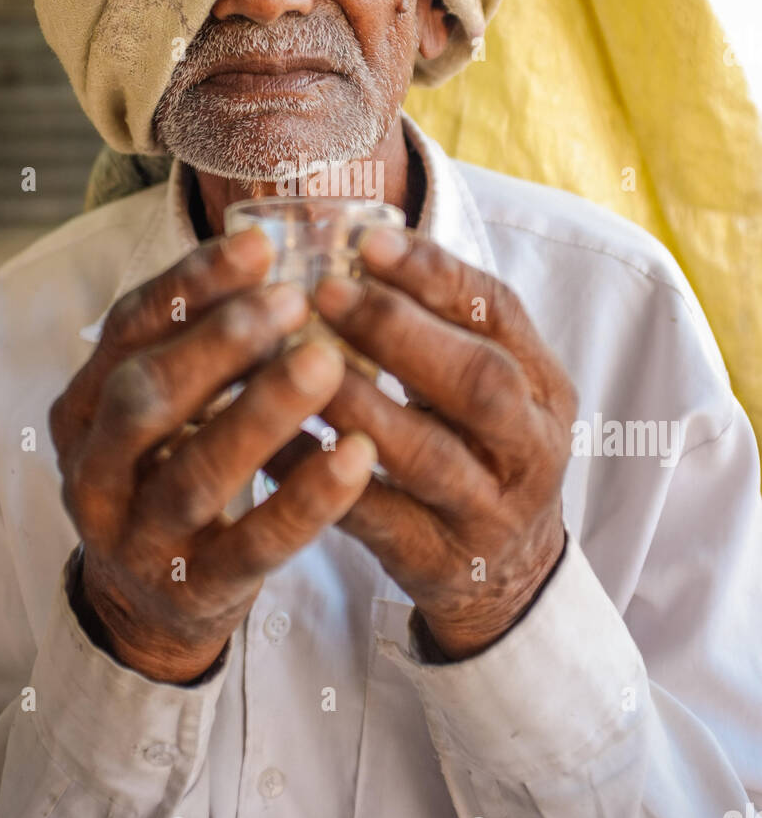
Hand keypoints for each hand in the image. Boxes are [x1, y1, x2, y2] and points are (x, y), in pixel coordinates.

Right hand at [49, 228, 374, 682]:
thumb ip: (202, 346)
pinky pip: (252, 545)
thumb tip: (277, 259)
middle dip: (220, 342)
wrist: (144, 609)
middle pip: (146, 396)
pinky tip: (356, 457)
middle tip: (294, 299)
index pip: (128, 330)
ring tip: (325, 362)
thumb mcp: (165, 410)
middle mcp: (96, 470)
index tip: (260, 245)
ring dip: (261, 413)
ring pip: (194, 473)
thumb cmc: (169, 473)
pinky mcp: (191, 592)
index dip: (191, 284)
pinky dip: (305, 500)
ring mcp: (137, 538)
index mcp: (85, 408)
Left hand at [308, 227, 577, 659]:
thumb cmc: (478, 451)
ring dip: (360, 403)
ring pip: (429, 455)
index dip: (435, 273)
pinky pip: (376, 519)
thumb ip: (442, 326)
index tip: (367, 241)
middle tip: (324, 293)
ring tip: (297, 362)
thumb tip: (354, 243)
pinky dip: (323, 480)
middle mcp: (530, 446)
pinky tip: (272, 445)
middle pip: (480, 382)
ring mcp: (490, 510)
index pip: (500, 313)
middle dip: (399, 332)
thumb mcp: (490, 387)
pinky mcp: (439, 561)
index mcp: (544, 385)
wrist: (507, 576)